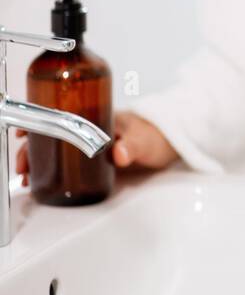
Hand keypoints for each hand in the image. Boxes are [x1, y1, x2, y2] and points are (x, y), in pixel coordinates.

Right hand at [15, 110, 178, 184]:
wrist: (173, 142)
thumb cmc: (158, 134)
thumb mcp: (145, 140)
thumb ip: (132, 146)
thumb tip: (118, 152)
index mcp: (100, 116)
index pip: (63, 114)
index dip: (41, 121)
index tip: (25, 131)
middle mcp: (92, 127)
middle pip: (54, 133)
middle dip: (33, 147)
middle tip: (22, 165)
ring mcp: (92, 143)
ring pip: (57, 147)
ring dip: (38, 159)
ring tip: (26, 176)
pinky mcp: (96, 159)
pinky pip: (68, 161)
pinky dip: (52, 168)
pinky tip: (41, 179)